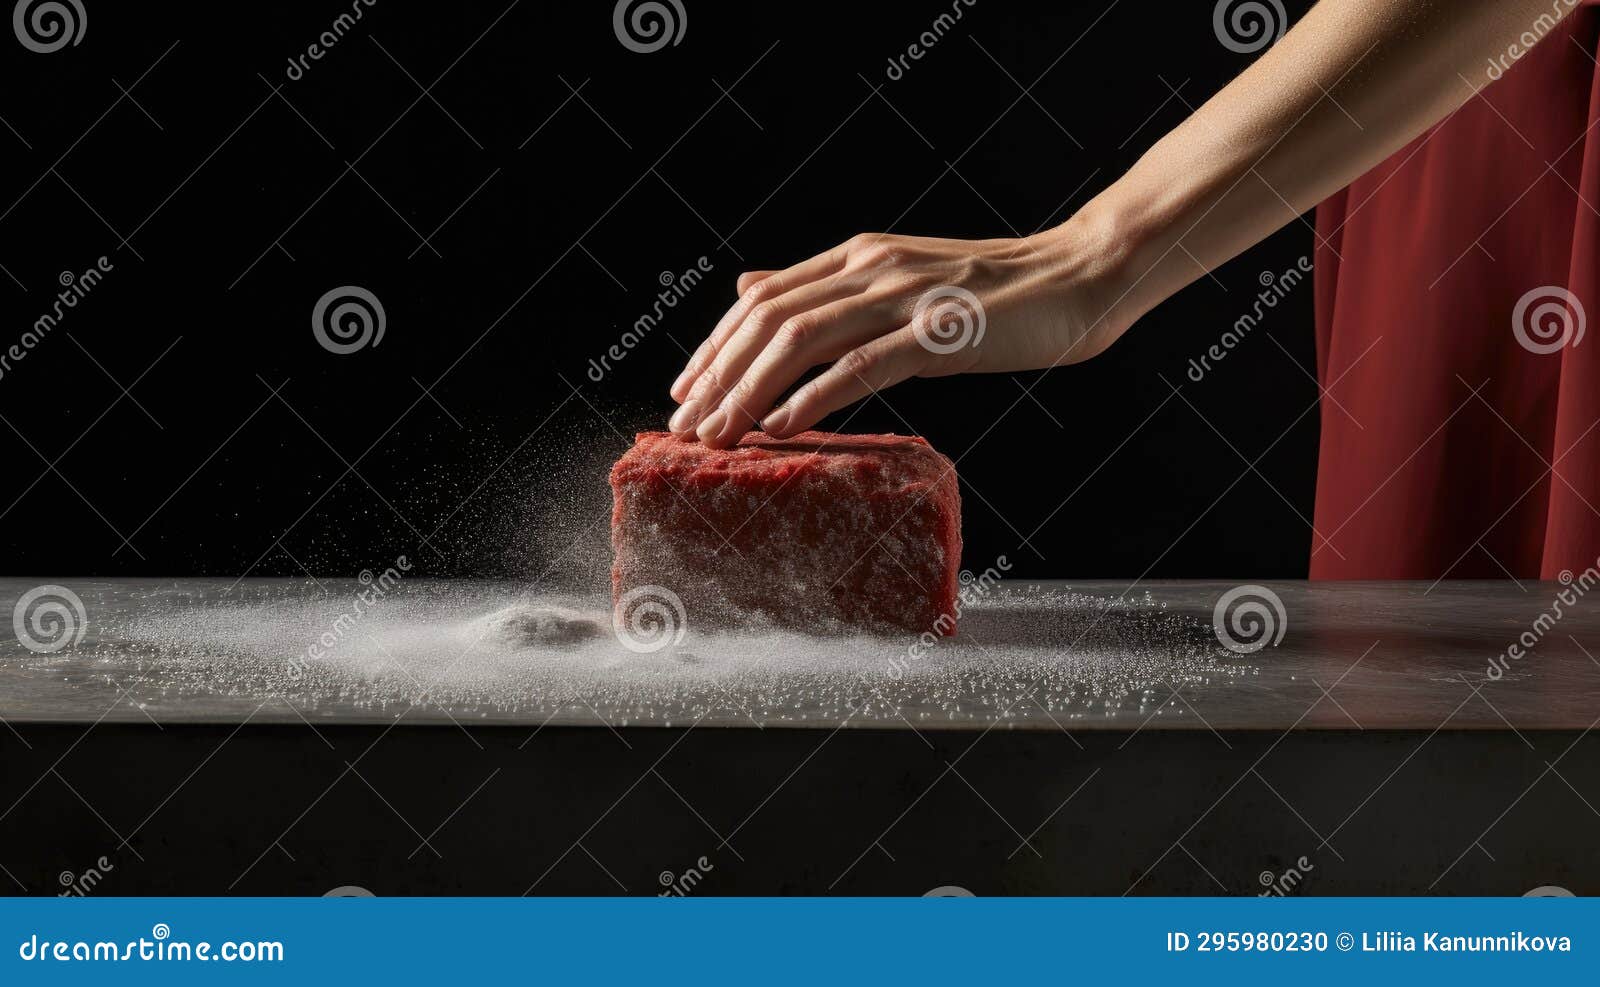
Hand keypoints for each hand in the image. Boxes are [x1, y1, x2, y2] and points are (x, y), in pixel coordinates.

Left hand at [667, 222, 1130, 447]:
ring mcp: (906, 298)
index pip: (762, 298)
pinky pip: (862, 366)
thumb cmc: (998, 292)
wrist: (1082, 275)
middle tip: (688, 427)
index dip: (715, 345)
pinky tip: (782, 427)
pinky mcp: (941, 332)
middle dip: (718, 376)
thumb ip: (829, 287)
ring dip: (751, 390)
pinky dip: (813, 396)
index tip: (686, 391)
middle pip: (769, 319)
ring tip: (720, 435)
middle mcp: (872, 267)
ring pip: (802, 339)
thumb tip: (751, 289)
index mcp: (860, 255)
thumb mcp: (901, 276)